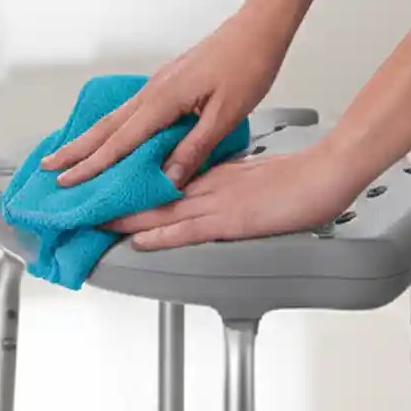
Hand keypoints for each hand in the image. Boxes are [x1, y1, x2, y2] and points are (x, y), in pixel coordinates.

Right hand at [41, 5, 294, 187]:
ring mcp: (157, 85)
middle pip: (105, 128)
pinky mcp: (166, 83)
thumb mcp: (226, 115)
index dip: (92, 165)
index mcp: (163, 101)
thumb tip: (167, 179)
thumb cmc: (248, 65)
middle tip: (48, 168)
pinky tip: (107, 134)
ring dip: (88, 139)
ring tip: (67, 154)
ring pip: (114, 118)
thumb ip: (194, 148)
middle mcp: (152, 92)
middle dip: (75, 150)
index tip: (67, 181)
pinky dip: (110, 127)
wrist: (259, 26)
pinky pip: (129, 111)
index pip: (119, 142)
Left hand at [101, 143, 371, 250]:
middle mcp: (207, 186)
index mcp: (213, 175)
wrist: (328, 171)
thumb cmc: (301, 176)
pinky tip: (138, 239)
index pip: (163, 182)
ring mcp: (217, 202)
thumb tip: (209, 194)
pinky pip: (188, 228)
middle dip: (115, 202)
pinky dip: (160, 235)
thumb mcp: (255, 176)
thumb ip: (228, 185)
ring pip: (161, 211)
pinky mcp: (231, 219)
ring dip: (125, 217)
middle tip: (83, 205)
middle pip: (152, 195)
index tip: (105, 191)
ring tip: (92, 221)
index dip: (131, 189)